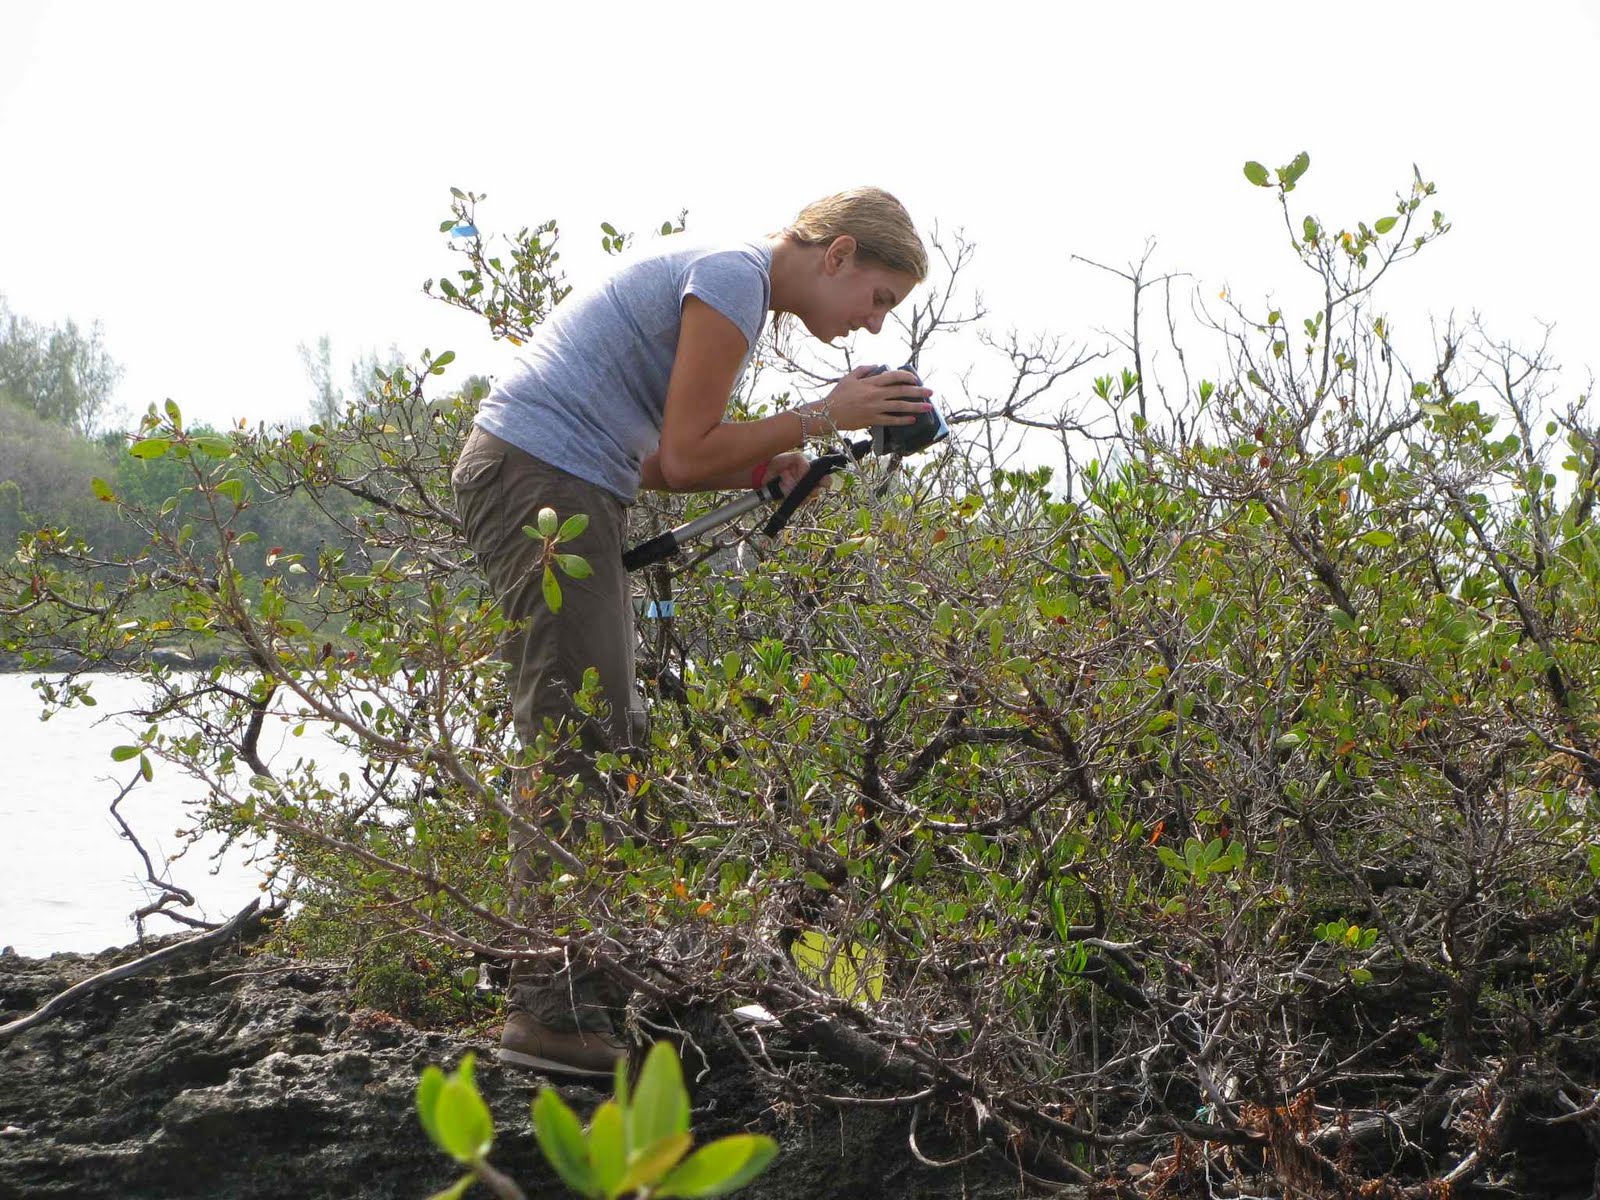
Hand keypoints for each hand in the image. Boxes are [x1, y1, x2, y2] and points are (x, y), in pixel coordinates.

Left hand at [762, 451, 830, 502]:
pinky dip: (786, 491)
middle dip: (805, 484)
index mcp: (813, 473)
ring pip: (805, 497)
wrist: (765, 470)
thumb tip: (807, 470)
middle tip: (797, 476)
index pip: (826, 481)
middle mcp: (809, 485)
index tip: (820, 480)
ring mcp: (800, 493)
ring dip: (793, 485)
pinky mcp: (791, 499)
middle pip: (816, 492)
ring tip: (784, 475)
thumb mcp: (793, 456)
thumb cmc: (781, 462)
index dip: (825, 482)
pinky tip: (781, 483)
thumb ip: (802, 461)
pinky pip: (794, 500)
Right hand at [811, 364, 933, 432]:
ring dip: (916, 406)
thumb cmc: (838, 395)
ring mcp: (875, 408)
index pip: (894, 377)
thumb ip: (863, 369)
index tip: (916, 379)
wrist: (828, 413)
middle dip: (918, 391)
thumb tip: (876, 365)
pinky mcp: (873, 420)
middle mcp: (876, 394)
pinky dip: (903, 420)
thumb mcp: (849, 377)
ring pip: (900, 406)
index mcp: (871, 382)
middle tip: (930, 392)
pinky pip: (891, 420)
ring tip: (928, 407)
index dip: (907, 376)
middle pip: (902, 391)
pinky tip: (912, 419)